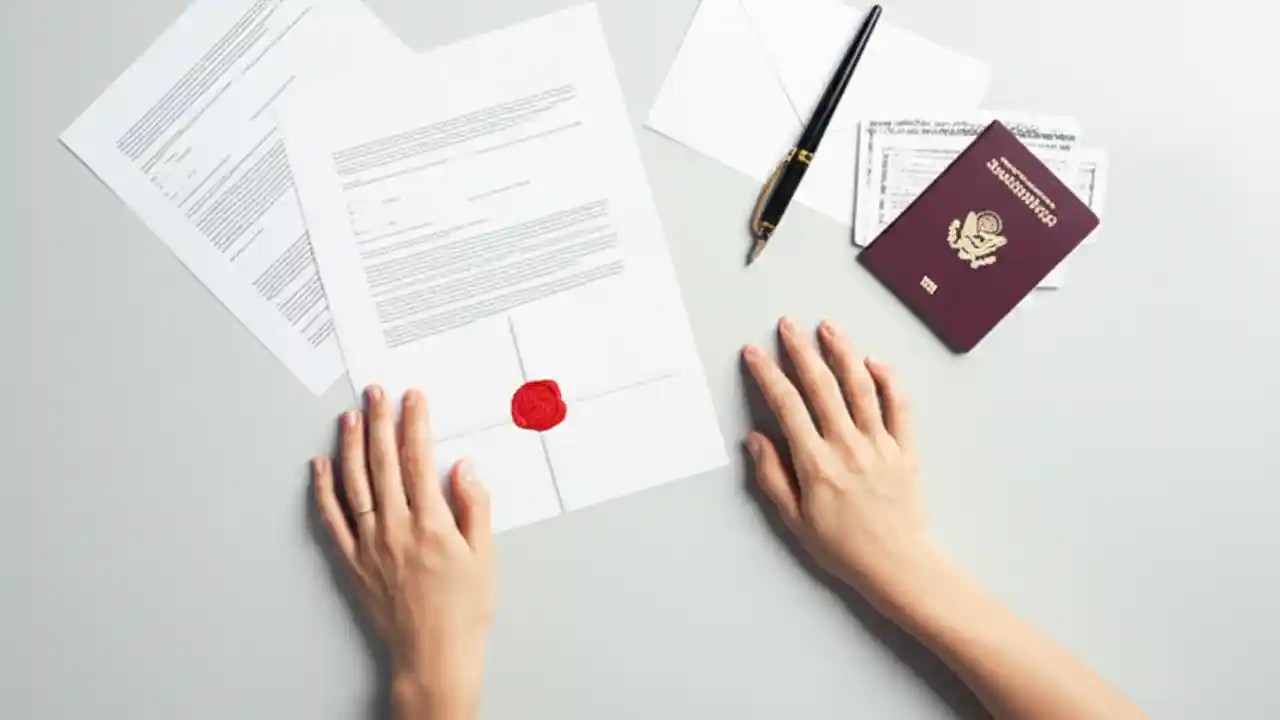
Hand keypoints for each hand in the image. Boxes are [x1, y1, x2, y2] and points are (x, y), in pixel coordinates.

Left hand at [312, 386, 493, 719]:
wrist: (433, 656)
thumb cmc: (463, 611)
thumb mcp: (485, 556)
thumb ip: (475, 507)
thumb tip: (463, 468)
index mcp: (431, 524)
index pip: (419, 461)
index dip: (415, 424)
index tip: (413, 399)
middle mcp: (395, 529)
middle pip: (384, 463)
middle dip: (381, 422)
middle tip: (377, 393)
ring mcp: (369, 545)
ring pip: (354, 483)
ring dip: (351, 446)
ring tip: (350, 417)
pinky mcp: (352, 562)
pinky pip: (331, 519)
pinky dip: (322, 490)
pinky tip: (320, 466)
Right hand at [743, 318, 941, 616]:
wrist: (898, 566)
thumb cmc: (843, 548)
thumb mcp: (794, 521)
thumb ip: (773, 477)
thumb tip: (755, 438)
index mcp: (816, 464)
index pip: (787, 406)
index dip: (767, 375)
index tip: (754, 353)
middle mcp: (847, 446)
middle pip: (821, 386)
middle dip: (800, 350)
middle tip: (787, 325)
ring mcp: (880, 444)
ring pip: (860, 386)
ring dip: (843, 352)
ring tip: (828, 327)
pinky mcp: (906, 449)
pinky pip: (899, 406)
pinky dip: (888, 379)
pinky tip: (875, 361)